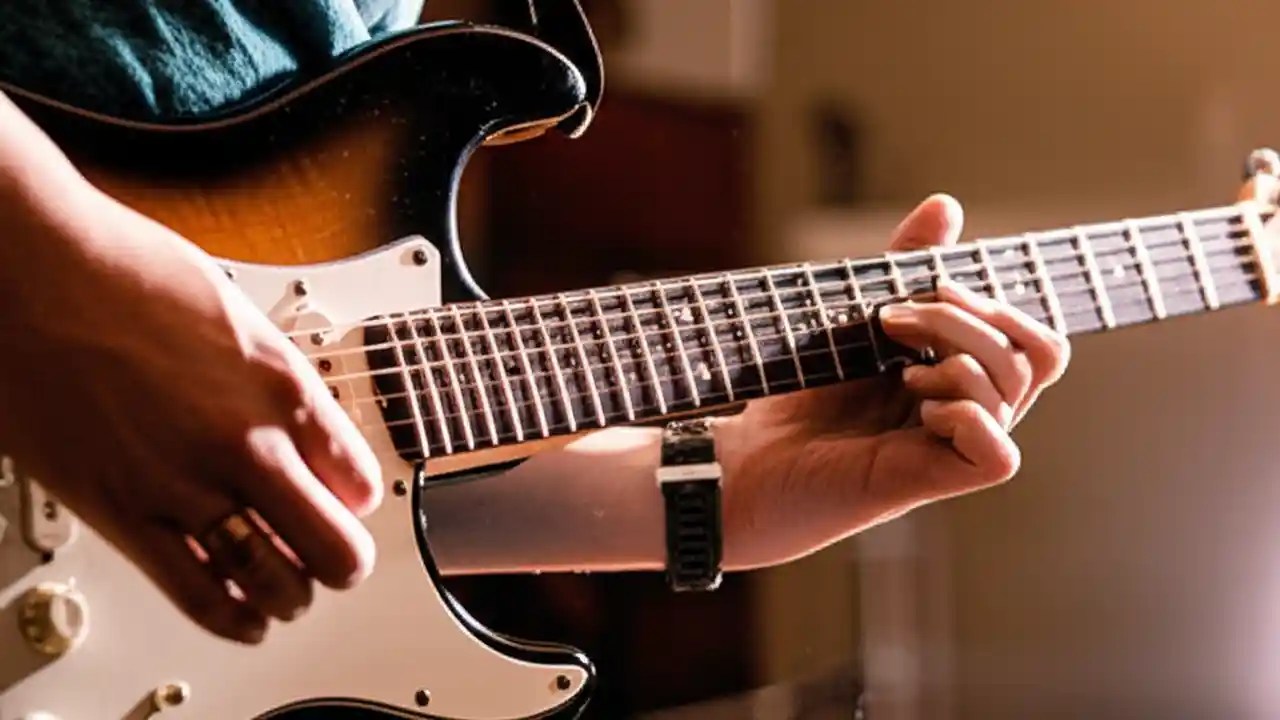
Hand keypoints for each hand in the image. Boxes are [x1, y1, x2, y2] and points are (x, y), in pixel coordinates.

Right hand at [0, 169, 381, 642]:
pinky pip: (198, 593)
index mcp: (284, 387)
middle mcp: (247, 444)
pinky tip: (247, 620)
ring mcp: (186, 484)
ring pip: (276, 583)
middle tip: (333, 558)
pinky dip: (235, 619)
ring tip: (291, 590)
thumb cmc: (122, 270)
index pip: (361, 479)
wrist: (31, 268)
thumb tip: (296, 420)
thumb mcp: (234, 314)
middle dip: (342, 562)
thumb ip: (272, 379)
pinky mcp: (122, 512)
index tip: (347, 502)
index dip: (358, 500)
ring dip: (292, 595)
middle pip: (335, 548)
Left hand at [717, 194, 1069, 568]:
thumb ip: (903, 267)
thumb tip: (948, 204)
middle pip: (1036, 355)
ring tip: (892, 363)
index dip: (1000, 302)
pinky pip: (1000, 455)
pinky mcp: (933, 483)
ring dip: (955, 355)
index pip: (1035, 339)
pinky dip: (964, 415)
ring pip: (1015, 391)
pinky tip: (916, 409)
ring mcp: (954, 450)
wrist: (746, 459)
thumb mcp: (855, 316)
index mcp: (963, 378)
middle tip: (894, 319)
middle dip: (970, 317)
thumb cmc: (800, 395)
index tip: (927, 284)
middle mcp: (971, 414)